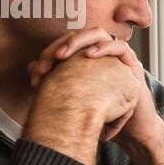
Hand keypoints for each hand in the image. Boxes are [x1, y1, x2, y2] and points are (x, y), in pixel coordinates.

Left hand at [24, 41, 141, 157]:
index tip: (37, 72)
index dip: (49, 53)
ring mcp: (116, 57)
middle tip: (47, 62)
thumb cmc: (103, 115)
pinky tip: (90, 54)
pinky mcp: (131, 63)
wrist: (130, 129)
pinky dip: (104, 47)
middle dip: (60, 45)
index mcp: (86, 60)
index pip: (65, 44)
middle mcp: (101, 54)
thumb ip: (56, 83)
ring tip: (63, 55)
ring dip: (78, 41)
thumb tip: (32, 69)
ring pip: (98, 34)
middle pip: (78, 36)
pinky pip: (119, 46)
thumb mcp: (75, 101)